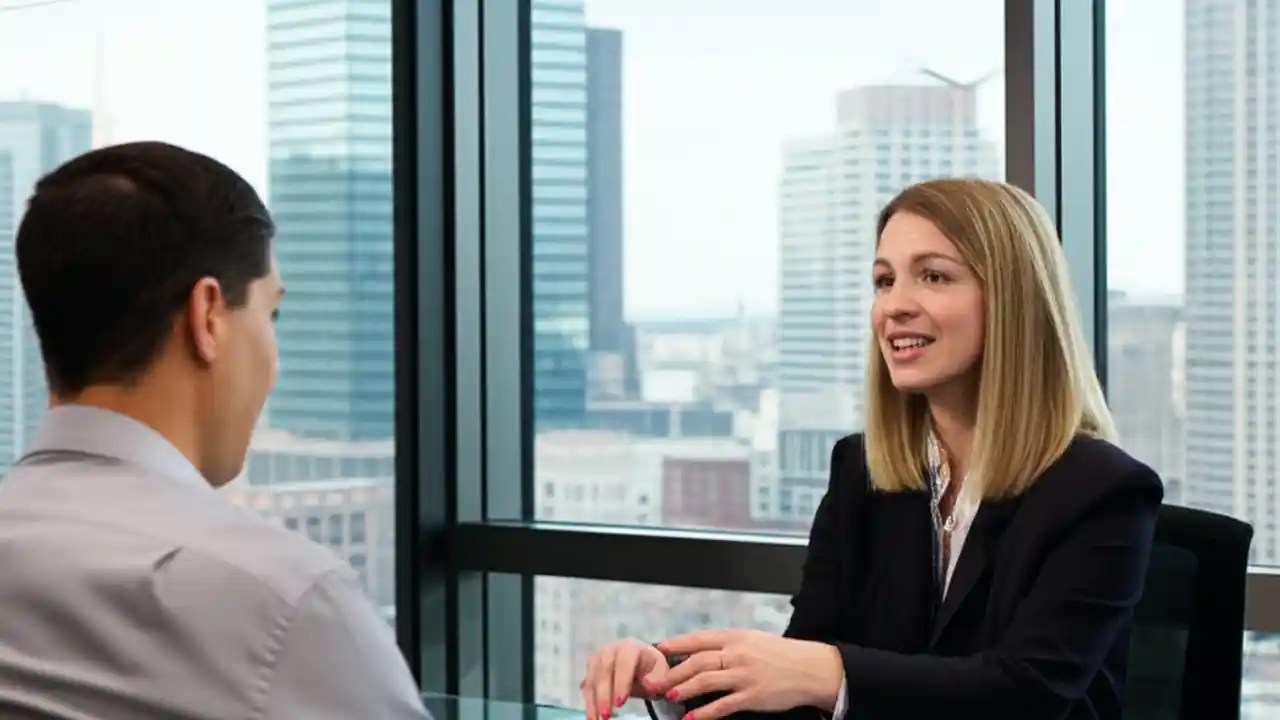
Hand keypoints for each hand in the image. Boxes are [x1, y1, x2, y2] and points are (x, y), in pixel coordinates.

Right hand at [579, 638, 670, 719]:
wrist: (641, 662)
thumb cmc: (651, 667)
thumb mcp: (661, 670)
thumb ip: (659, 677)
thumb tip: (649, 685)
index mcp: (629, 647)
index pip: (623, 663)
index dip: (621, 682)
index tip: (620, 703)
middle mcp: (610, 650)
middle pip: (604, 670)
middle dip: (604, 695)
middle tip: (607, 716)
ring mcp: (598, 659)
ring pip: (592, 679)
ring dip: (593, 701)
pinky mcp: (591, 670)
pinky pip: (587, 687)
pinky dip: (588, 703)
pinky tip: (592, 717)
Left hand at [649, 629, 842, 719]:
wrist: (810, 668)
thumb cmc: (781, 655)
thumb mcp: (753, 640)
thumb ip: (728, 646)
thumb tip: (700, 653)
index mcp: (736, 637)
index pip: (700, 639)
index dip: (677, 644)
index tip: (658, 649)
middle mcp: (738, 654)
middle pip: (698, 661)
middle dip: (673, 671)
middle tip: (654, 680)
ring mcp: (745, 675)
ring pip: (707, 681)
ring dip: (685, 688)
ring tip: (668, 695)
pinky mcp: (753, 696)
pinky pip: (724, 705)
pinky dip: (705, 712)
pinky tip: (692, 718)